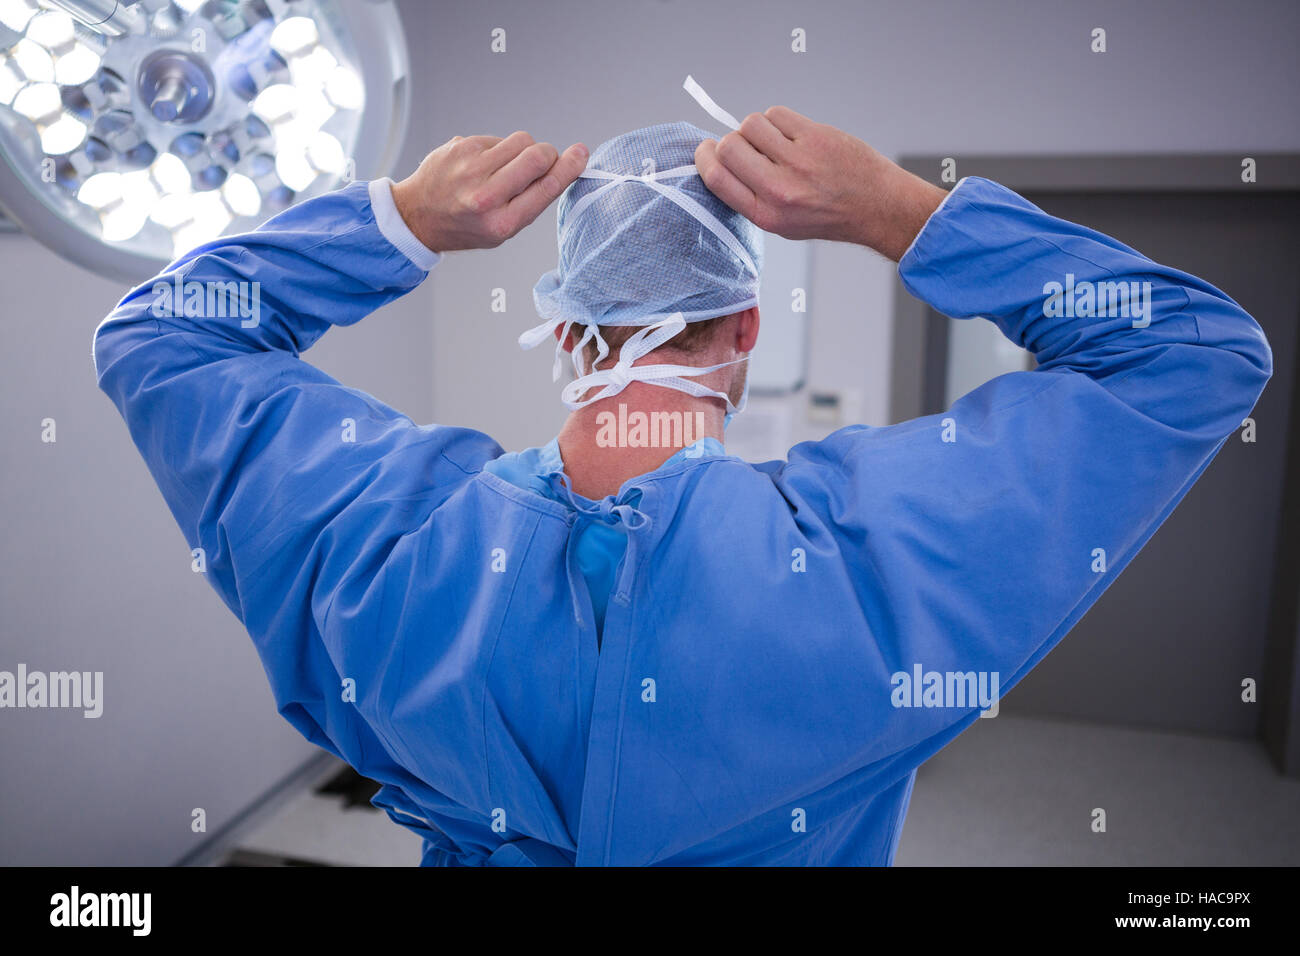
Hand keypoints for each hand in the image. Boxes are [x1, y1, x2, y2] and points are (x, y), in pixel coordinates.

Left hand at [392, 132, 587, 252]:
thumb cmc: (465, 224)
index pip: (546, 187)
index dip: (569, 167)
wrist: (418, 215)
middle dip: (548, 155)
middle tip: (542, 162)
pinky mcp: (461, 147)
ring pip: (521, 141)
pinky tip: (484, 165)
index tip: (581, 154)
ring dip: (524, 150)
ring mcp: (471, 168)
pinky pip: (498, 139)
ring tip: (507, 167)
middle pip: (538, 156)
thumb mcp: (503, 228)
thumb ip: (531, 201)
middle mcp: (485, 195)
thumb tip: (562, 166)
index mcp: (501, 222)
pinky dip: (499, 149)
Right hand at [694, 107, 944, 260]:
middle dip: (728, 140)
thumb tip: (721, 160)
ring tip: (772, 140)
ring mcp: (798, 161)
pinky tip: (791, 133)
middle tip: (742, 144)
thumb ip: (750, 196)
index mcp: (766, 214)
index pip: (717, 178)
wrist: (876, 206)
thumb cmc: (827, 215)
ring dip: (755, 128)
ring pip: (750, 124)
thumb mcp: (782, 224)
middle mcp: (779, 189)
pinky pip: (777, 114)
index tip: (706, 149)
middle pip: (729, 146)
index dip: (704, 157)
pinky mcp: (815, 137)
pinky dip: (777, 119)